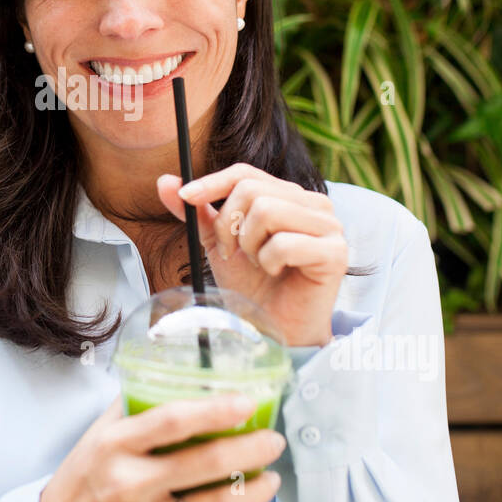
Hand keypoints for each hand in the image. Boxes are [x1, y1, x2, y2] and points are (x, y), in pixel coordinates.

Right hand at [36, 394, 286, 501]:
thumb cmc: (82, 477)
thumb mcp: (98, 434)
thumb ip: (134, 406)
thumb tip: (178, 373)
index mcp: (115, 443)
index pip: (171, 420)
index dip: (214, 410)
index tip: (246, 403)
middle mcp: (130, 481)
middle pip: (204, 464)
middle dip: (251, 450)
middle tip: (273, 441)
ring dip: (253, 492)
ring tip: (271, 479)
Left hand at [157, 163, 347, 346]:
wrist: (274, 329)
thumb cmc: (253, 286)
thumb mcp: (218, 243)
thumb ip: (197, 213)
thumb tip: (165, 181)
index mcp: (289, 196)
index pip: (246, 172)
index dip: (213, 182)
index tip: (186, 197)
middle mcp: (314, 204)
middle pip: (253, 189)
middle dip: (229, 225)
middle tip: (231, 253)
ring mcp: (330, 226)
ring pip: (268, 210)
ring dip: (250, 244)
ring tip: (257, 264)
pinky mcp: (336, 252)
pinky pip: (285, 243)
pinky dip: (269, 262)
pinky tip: (276, 274)